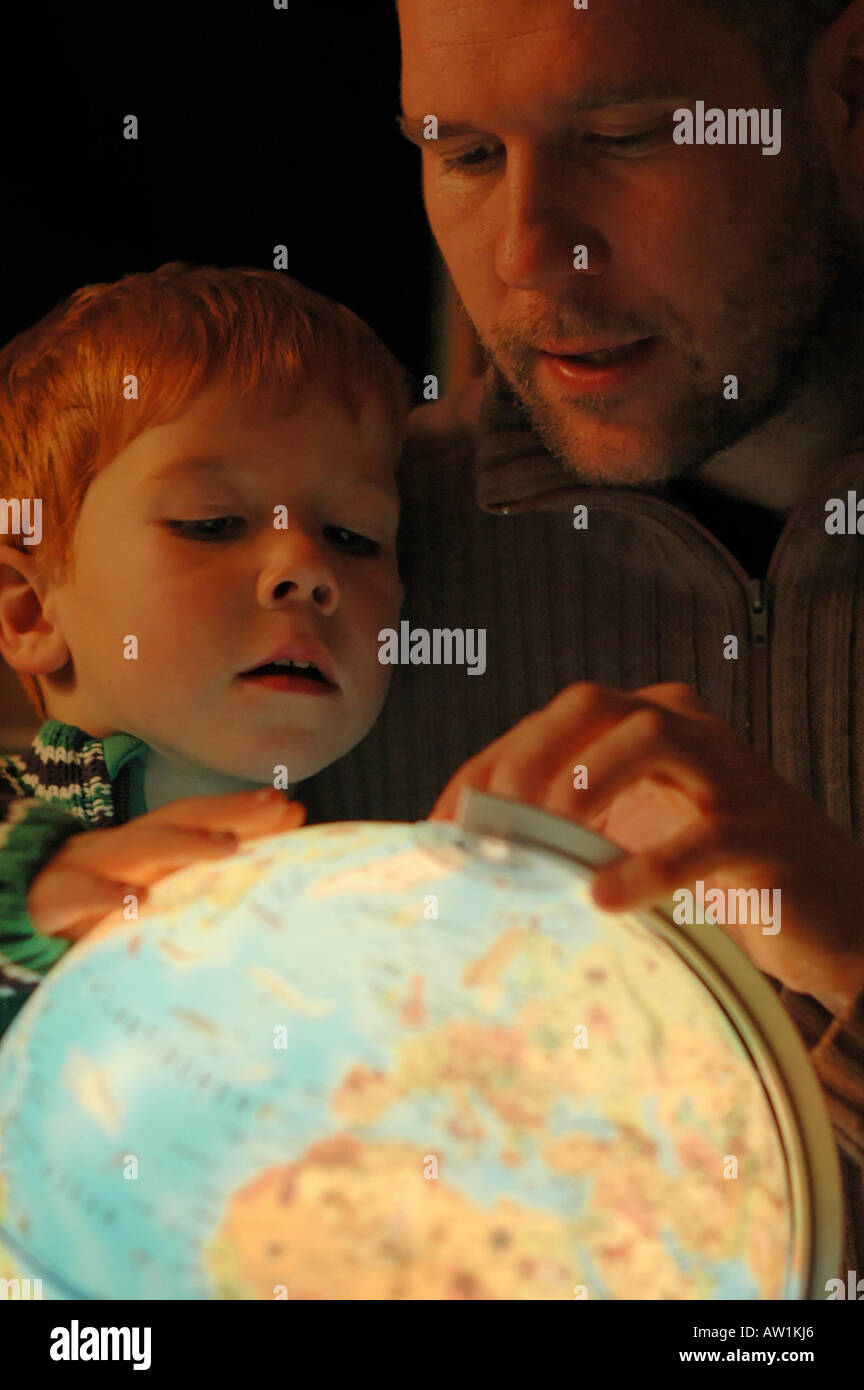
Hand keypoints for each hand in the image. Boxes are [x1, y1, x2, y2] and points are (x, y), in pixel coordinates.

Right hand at [28, 788, 305, 939]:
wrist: (15, 913)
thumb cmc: (93, 907)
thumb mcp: (145, 892)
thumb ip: (192, 882)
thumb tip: (260, 879)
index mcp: (147, 844)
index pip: (202, 818)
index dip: (245, 811)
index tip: (294, 809)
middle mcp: (123, 847)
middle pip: (181, 820)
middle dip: (231, 812)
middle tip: (279, 810)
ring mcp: (89, 867)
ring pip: (138, 846)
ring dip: (185, 844)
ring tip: (228, 848)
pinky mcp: (56, 898)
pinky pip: (80, 893)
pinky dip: (107, 897)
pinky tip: (136, 902)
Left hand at [429, 682, 863, 1015]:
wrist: (832, 911)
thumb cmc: (714, 870)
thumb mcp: (631, 835)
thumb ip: (565, 829)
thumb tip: (465, 852)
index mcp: (641, 722)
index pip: (545, 726)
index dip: (483, 770)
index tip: (437, 830)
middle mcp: (684, 729)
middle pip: (591, 705)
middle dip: (526, 754)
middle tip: (487, 819)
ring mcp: (730, 774)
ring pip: (650, 739)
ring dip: (583, 784)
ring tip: (544, 839)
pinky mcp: (765, 834)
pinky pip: (705, 835)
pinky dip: (650, 865)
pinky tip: (605, 897)